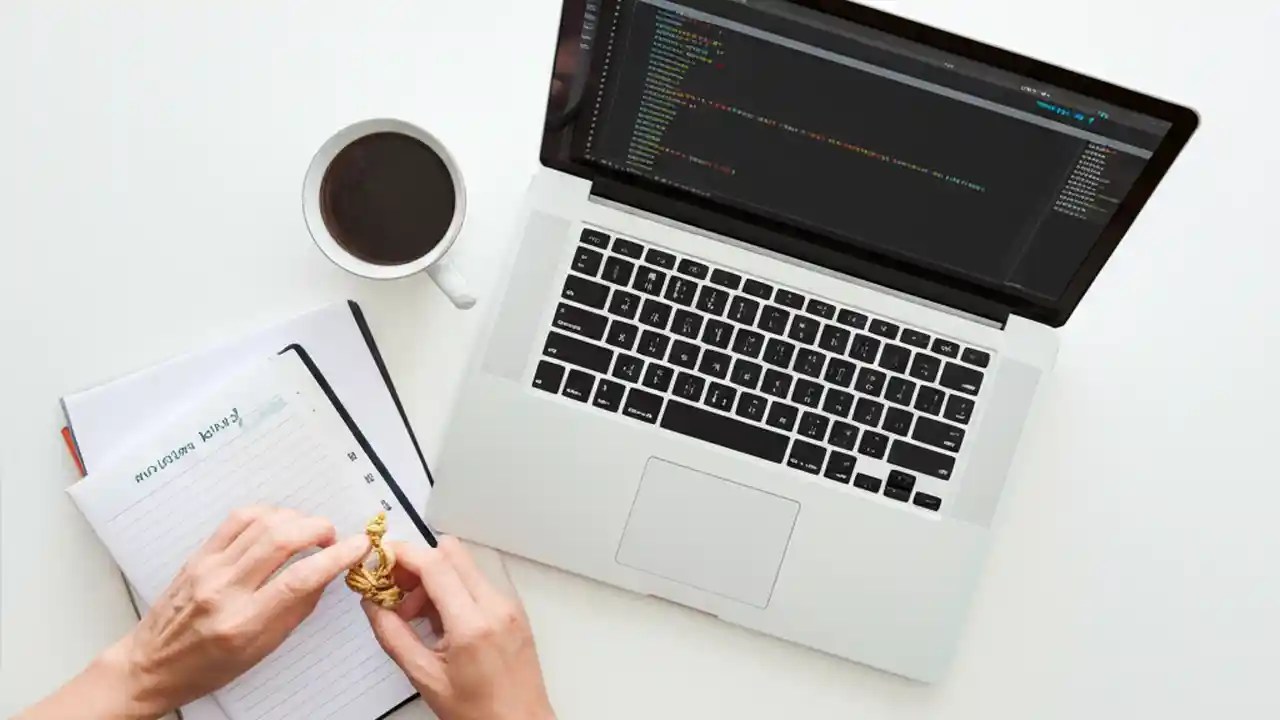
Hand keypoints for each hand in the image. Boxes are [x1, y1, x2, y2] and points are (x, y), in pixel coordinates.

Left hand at [91, 507, 366, 717]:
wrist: (152, 664)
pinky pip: (237, 519)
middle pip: (281, 539)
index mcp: (244, 623)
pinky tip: (278, 523)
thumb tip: (326, 574)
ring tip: (307, 531)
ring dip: (295, 518)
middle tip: (332, 537)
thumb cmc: (207, 666)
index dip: (337, 557)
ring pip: (261, 522)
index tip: (358, 546)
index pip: (300, 579)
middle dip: (318, 528)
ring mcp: (208, 569)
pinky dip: (266, 513)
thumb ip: (296, 609)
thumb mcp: (263, 649)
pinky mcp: (198, 555)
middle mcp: (224, 591)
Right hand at [362, 537, 554, 719]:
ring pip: (464, 565)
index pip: (434, 564)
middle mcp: (496, 606)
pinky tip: (440, 619)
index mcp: (473, 625)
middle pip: (451, 552)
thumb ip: (393, 636)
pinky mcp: (513, 609)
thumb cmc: (480, 712)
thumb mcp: (425, 678)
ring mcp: (509, 605)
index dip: (402, 554)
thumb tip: (373, 605)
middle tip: (395, 589)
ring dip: (434, 577)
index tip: (381, 560)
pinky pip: (477, 582)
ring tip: (415, 614)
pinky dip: (453, 589)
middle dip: (417, 563)